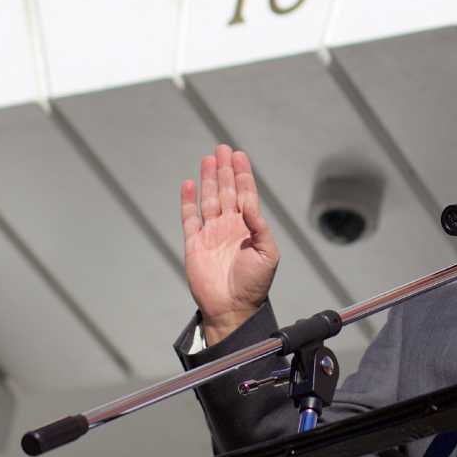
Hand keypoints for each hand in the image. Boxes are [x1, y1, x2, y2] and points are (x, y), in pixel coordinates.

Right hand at [180, 143, 279, 345]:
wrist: (232, 309)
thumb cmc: (254, 284)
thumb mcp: (268, 254)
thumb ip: (259, 226)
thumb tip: (249, 203)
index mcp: (248, 227)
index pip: (245, 194)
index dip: (243, 174)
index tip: (239, 155)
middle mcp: (229, 227)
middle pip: (226, 191)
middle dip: (225, 170)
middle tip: (223, 148)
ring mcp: (211, 234)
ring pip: (208, 199)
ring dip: (208, 179)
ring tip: (208, 158)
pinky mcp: (194, 244)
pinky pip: (189, 218)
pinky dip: (188, 201)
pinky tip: (189, 184)